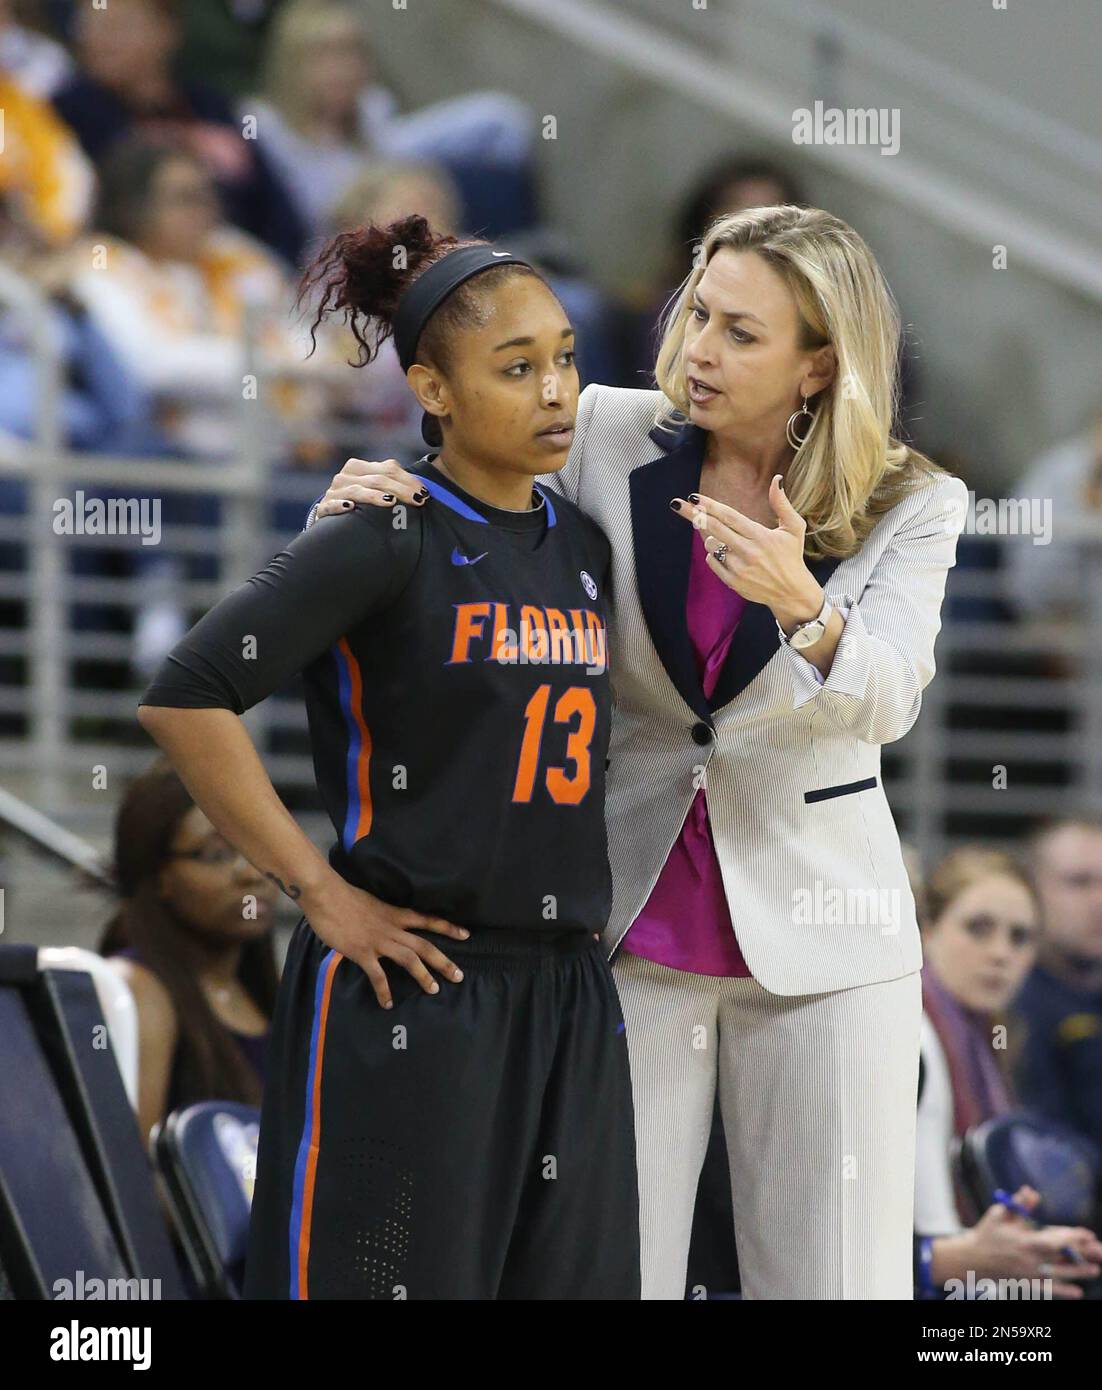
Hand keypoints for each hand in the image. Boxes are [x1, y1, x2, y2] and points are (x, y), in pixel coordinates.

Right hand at [300, 872, 469, 1008]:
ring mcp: (378, 941)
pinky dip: (384, 990)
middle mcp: (392, 928)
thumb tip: (385, 923)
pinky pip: (377, 975)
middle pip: (425, 945)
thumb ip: (382, 915)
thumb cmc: (345, 896)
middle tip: (459, 976)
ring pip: (409, 959)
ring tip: (434, 990)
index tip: (466, 935)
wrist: (327, 895)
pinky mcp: (362, 952)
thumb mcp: (372, 902)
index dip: (448, 928)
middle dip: (443, 961)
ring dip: (423, 976)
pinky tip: (387, 1003)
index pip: (428, 920)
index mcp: (396, 914)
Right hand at [315, 457, 428, 517]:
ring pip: (357, 491)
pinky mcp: (323, 508)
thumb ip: (394, 485)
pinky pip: (331, 505)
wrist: (329, 521)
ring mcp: (334, 491)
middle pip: (378, 480)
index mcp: (359, 467)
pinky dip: (340, 505)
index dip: (408, 481)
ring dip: (374, 496)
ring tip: (390, 502)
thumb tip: (425, 492)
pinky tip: (350, 507)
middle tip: (418, 501)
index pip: (389, 469)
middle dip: (400, 490)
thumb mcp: (376, 490)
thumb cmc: (360, 505)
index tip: (425, 494)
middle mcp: (345, 476)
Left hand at [670, 474, 821, 624]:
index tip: (694, 497)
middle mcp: (748, 552)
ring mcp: (738, 568)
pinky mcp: (732, 581)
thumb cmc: (792, 556)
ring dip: (709, 536)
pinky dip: (713, 554)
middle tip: (678, 504)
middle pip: (714, 528)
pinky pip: (712, 561)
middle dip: (694, 514)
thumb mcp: (794, 528)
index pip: (729, 517)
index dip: (710, 505)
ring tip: (722, 535)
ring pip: (711, 545)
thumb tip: (777, 479)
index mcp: (760, 536)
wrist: (791, 593)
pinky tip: (725, 552)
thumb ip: (782, 503)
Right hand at [966, 1185, 1101, 1296]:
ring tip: (1096, 1270)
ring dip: (1078, 1272)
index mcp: (1023, 1241)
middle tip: (1100, 1250)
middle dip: (1082, 1254)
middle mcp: (1029, 1259)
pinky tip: (1078, 1292)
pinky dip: (1063, 1291)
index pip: (1053, 1240)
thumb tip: (1032, 1191)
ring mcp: (1029, 1273)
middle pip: (1061, 1258)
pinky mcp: (1027, 1283)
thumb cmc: (988, 1233)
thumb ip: (1018, 1204)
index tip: (1087, 1234)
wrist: (973, 1259)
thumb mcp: (1000, 1214)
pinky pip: (1048, 1289)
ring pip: (1058, 1274)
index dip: (1072, 1238)